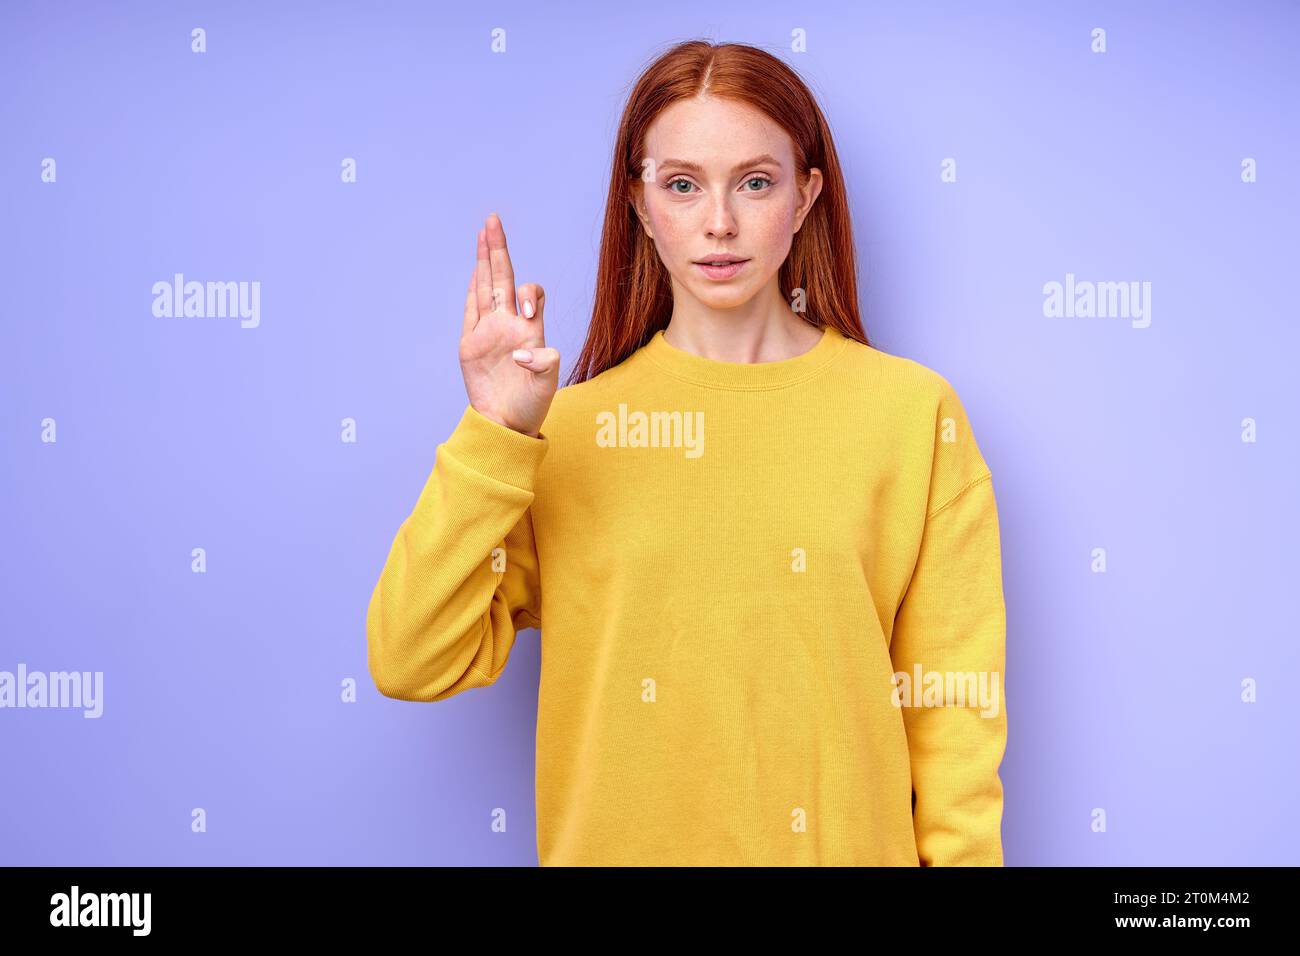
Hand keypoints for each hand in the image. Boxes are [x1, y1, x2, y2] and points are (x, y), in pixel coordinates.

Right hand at [459, 213, 559, 437]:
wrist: (507, 423)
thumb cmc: (532, 404)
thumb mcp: (546, 385)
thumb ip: (542, 364)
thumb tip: (523, 352)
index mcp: (531, 330)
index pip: (531, 294)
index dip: (529, 294)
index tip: (527, 313)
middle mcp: (509, 324)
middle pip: (503, 277)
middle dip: (498, 249)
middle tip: (493, 220)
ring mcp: (488, 332)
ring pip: (484, 287)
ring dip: (483, 260)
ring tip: (483, 231)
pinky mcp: (470, 344)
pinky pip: (470, 310)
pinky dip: (472, 289)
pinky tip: (474, 270)